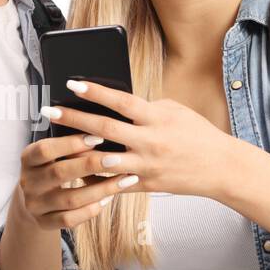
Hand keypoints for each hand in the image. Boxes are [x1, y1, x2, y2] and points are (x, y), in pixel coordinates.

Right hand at [15, 131, 122, 231]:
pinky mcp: (44, 223)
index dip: (70, 144)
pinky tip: (109, 198)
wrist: (31, 202)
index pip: (45, 149)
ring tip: (124, 179)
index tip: (97, 137)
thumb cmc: (51, 168)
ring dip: (100, 189)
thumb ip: (67, 143)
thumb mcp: (51, 153)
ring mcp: (35, 205)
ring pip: (70, 199)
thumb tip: (101, 126)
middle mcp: (27, 182)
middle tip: (117, 158)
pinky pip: (70, 220)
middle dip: (90, 165)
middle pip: (59, 173)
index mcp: (27, 159)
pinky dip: (92, 209)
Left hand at [39, 79, 235, 198]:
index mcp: (157, 118)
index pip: (120, 101)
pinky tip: (75, 171)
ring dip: (77, 153)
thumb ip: (146, 108)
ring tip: (54, 145)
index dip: (95, 92)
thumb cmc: (197, 134)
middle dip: (73, 119)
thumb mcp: (175, 112)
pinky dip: (94, 177)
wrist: (221, 168)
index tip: (71, 84)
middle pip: (104, 129)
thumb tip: (117, 104)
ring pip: (103, 160)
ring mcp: (146, 166)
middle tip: (48, 111)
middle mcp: (149, 142)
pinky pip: (113, 182)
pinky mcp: (146, 185)